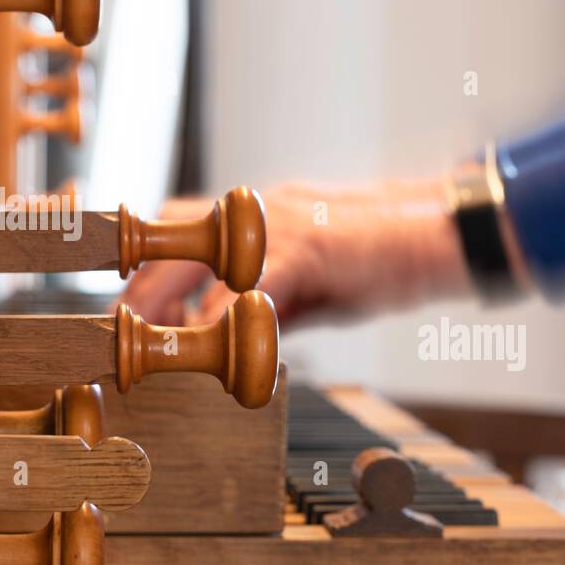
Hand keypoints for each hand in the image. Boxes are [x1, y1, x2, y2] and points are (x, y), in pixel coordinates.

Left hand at [122, 179, 473, 326]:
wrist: (441, 234)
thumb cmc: (388, 261)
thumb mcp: (321, 283)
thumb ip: (277, 303)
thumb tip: (240, 336)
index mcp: (265, 217)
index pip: (187, 230)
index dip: (152, 270)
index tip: (134, 310)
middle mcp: (263, 212)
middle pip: (174, 232)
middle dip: (141, 283)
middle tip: (123, 329)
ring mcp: (283, 226)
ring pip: (200, 254)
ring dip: (167, 298)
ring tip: (154, 342)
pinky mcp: (307, 250)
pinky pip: (250, 289)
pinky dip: (227, 322)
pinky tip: (216, 352)